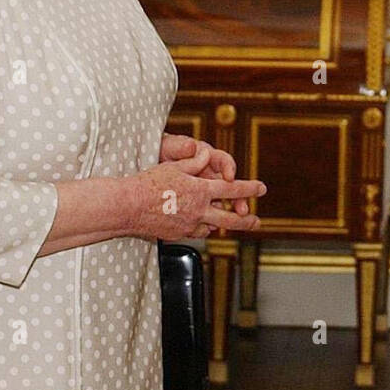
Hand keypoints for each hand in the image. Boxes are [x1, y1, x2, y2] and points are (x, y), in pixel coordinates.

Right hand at [134, 147, 265, 240]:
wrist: (128, 206)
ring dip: (222, 224)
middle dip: (246, 219)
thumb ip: (194, 161)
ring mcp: (189, 224)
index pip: (232, 189)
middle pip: (231, 218)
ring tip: (227, 222)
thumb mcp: (175, 166)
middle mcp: (199, 209)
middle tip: (256, 220)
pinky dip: (203, 228)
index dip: (250, 189)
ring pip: (214, 227)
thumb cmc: (148, 183)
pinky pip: (197, 232)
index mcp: (201, 190)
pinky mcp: (178, 235)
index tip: (261, 189)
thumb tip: (207, 155)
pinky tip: (202, 225)